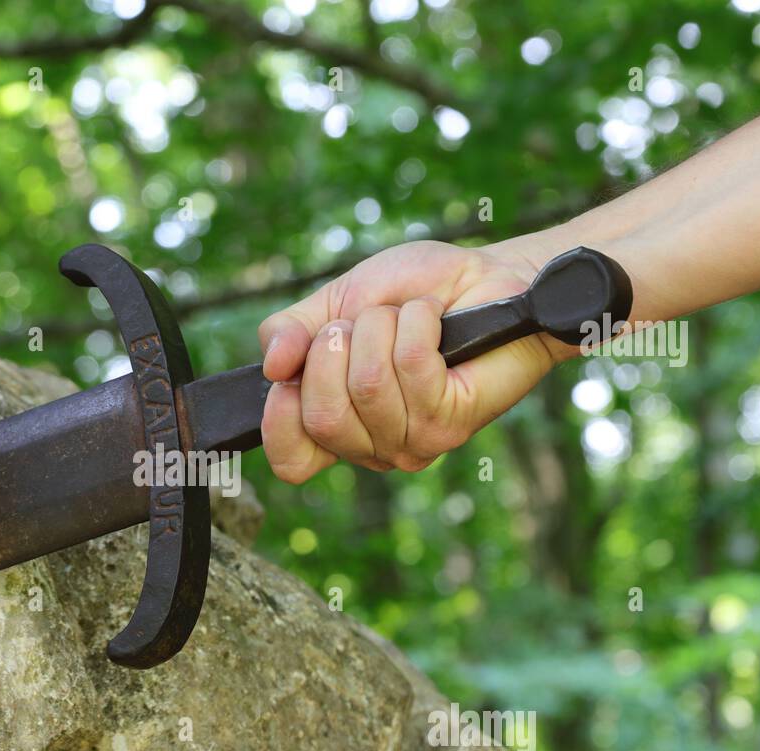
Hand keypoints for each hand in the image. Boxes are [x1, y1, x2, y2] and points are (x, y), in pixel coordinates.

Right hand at [259, 238, 572, 483]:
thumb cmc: (413, 293)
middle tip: (361, 324)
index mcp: (339, 427)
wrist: (488, 278)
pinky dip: (417, 322)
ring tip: (404, 316)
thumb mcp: (333, 304)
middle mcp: (373, 447)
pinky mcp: (451, 423)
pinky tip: (433, 318)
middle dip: (333, 350)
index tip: (287, 376)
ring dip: (382, 327)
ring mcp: (413, 442)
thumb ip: (289, 333)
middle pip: (323, 417)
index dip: (279, 419)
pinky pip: (411, 365)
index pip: (292, 462)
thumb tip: (271, 367)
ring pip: (367, 385)